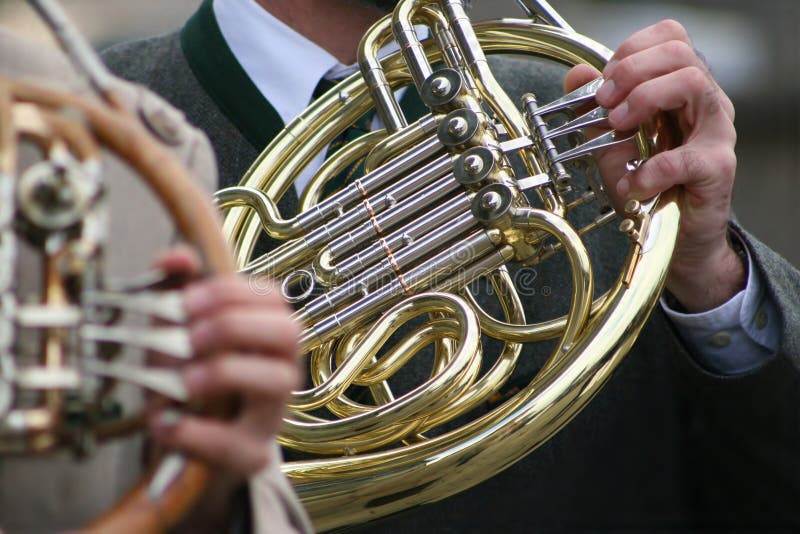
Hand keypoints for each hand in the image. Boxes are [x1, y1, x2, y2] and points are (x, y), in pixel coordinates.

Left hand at [147, 247, 300, 475]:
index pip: (272, 296)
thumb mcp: (180, 328)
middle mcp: (282, 367)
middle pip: (289, 331)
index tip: (185, 302)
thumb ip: (177, 288)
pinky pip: (238, 443)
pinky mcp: (251, 454)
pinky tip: (165, 422)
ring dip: (224, 371)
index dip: (228, 293)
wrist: (189, 442)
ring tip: (183, 381)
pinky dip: (194, 432)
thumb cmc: (192, 375)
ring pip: (277, 381)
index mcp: (268, 331)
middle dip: (235, 326)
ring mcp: (272, 413)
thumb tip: (175, 257)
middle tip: (189, 337)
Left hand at [564, 19, 743, 311]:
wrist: (675, 239)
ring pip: (692, 83)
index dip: (632, 50)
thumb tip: (577, 75)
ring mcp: (716, 134)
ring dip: (644, 98)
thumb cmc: (649, 188)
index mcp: (682, 90)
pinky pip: (684, 157)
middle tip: (605, 102)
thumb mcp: (612, 146)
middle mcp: (705, 104)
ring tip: (619, 126)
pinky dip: (649, 170)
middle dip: (632, 71)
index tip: (604, 80)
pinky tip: (634, 182)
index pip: (671, 38)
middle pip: (680, 53)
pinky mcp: (717, 169)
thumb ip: (595, 112)